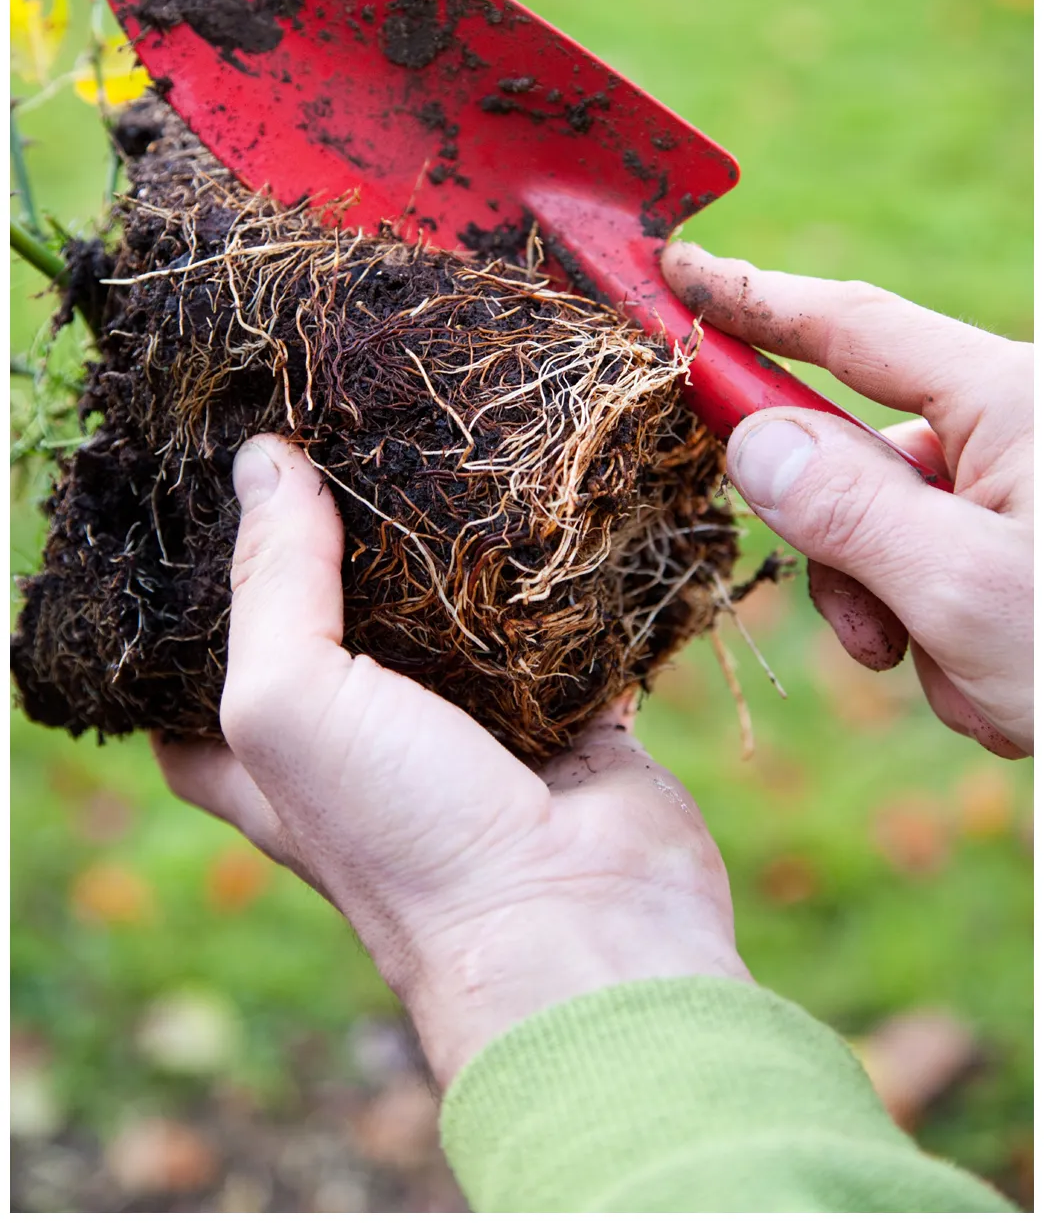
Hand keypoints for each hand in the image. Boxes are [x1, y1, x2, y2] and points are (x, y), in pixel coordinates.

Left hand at [153, 436, 748, 1088]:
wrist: (579, 929)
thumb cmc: (405, 838)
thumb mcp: (289, 704)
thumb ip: (274, 582)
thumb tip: (263, 459)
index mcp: (268, 756)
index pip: (201, 664)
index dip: (201, 587)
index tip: (217, 486)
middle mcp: (361, 740)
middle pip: (336, 617)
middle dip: (342, 537)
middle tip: (345, 431)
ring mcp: (466, 729)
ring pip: (453, 614)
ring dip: (458, 548)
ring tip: (450, 438)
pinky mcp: (562, 718)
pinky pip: (558, 629)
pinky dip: (559, 579)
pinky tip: (551, 500)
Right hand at [661, 243, 1031, 758]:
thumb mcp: (966, 594)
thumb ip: (846, 511)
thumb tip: (752, 439)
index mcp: (1012, 400)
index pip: (851, 326)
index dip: (751, 298)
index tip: (676, 271)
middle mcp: (1019, 431)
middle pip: (865, 459)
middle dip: (855, 559)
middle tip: (880, 644)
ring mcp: (1027, 494)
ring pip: (899, 538)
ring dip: (910, 623)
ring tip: (984, 689)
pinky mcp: (1030, 549)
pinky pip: (944, 580)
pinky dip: (953, 646)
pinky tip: (1010, 695)